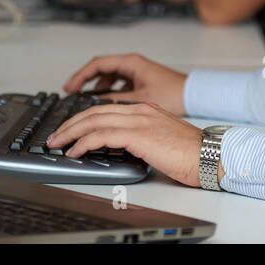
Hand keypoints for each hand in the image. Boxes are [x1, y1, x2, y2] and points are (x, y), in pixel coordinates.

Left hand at [47, 102, 203, 186]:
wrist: (208, 155)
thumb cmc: (190, 153)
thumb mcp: (160, 140)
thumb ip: (140, 138)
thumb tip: (119, 149)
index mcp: (145, 110)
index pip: (106, 108)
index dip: (83, 119)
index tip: (70, 130)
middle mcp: (140, 110)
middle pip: (95, 111)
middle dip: (70, 124)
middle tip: (55, 136)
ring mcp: (139, 120)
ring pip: (94, 120)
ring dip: (70, 133)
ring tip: (57, 144)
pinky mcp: (138, 134)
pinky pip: (101, 136)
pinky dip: (83, 143)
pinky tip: (75, 151)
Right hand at [63, 52, 187, 115]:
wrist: (195, 95)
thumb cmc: (175, 93)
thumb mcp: (140, 98)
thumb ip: (116, 101)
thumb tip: (96, 106)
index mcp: (131, 63)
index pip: (97, 64)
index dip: (80, 76)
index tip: (69, 88)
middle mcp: (133, 65)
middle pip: (100, 70)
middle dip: (84, 82)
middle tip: (70, 94)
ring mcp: (137, 73)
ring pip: (109, 78)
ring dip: (96, 88)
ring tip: (85, 101)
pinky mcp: (141, 82)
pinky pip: (118, 85)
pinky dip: (109, 93)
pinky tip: (106, 106)